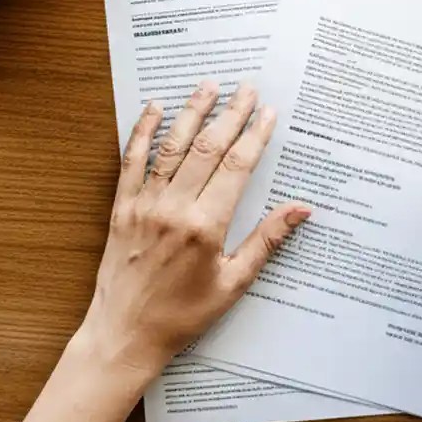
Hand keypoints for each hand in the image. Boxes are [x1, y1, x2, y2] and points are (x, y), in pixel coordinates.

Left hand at [77, 81, 309, 378]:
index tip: (267, 112)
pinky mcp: (121, 208)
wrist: (125, 334)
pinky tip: (154, 109)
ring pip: (172, 146)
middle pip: (208, 148)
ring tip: (208, 86)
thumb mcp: (234, 283)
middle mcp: (174, 208)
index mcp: (206, 226)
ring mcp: (144, 205)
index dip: (255, 135)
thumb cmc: (182, 316)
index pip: (237, 167)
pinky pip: (132, 161)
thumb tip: (300, 210)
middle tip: (247, 88)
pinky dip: (143, 132)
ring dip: (191, 112)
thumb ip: (266, 241)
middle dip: (231, 114)